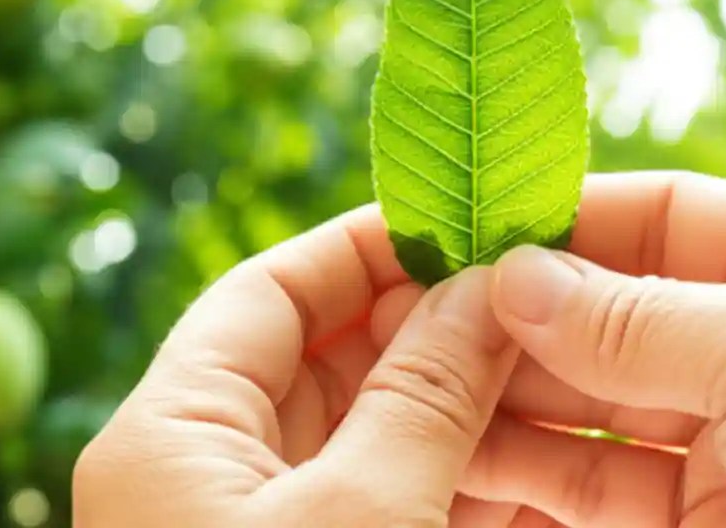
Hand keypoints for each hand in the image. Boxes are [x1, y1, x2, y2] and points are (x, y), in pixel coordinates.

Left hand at [72, 206, 523, 526]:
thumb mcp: (361, 517)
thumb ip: (426, 397)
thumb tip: (488, 287)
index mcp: (171, 437)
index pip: (269, 292)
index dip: (369, 247)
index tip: (468, 226)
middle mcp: (209, 475)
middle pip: (329, 360)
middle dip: (435, 328)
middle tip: (534, 302)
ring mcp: (269, 527)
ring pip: (373, 436)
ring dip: (464, 408)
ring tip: (554, 372)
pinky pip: (394, 502)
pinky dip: (463, 483)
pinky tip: (538, 465)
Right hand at [446, 172, 725, 526]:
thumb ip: (638, 318)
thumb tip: (512, 274)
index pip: (659, 219)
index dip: (561, 223)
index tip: (463, 233)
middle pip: (607, 313)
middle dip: (513, 318)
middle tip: (410, 317)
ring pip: (586, 404)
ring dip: (501, 397)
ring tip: (412, 385)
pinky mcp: (699, 519)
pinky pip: (593, 483)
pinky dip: (524, 474)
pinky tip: (456, 456)